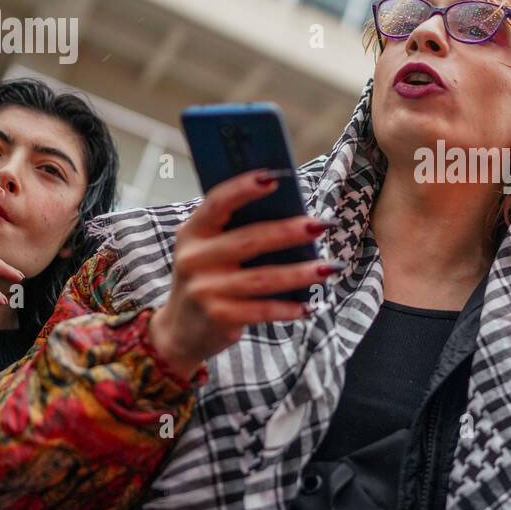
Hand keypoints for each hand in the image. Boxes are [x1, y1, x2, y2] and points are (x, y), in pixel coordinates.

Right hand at [147, 169, 342, 379]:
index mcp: (193, 232)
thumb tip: (293, 216)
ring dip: (300, 273)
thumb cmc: (208, 279)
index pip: (217, 203)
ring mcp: (204, 290)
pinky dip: (287, 309)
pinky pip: (261, 311)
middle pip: (248, 240)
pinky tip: (309, 306)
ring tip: (329, 268)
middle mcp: (194, 259)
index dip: (244, 188)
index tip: (275, 178)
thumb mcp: (209, 251)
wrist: (181, 332)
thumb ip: (237, 232)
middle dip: (288, 232)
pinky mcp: (218, 317)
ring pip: (261, 278)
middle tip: (321, 225)